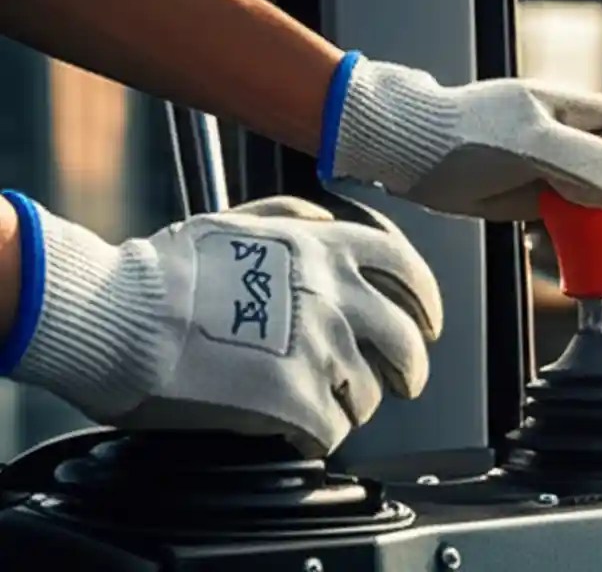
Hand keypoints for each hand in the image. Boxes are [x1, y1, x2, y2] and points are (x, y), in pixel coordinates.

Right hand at [0, 193, 440, 457]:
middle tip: (401, 381)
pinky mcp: (300, 402)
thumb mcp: (237, 220)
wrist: (120, 317)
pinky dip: (317, 436)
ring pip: (369, 394)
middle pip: (407, 341)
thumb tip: (327, 221)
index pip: (407, 269)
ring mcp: (323, 350)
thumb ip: (292, 217)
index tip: (428, 322)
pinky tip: (294, 430)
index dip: (426, 299)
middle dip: (409, 367)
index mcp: (324, 249)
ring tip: (323, 406)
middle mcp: (336, 297)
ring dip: (350, 405)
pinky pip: (332, 432)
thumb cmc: (163, 272)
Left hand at [318, 53, 601, 283]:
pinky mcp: (538, 201)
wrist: (406, 150)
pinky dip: (586, 252)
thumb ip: (584, 162)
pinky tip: (580, 271)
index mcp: (584, 115)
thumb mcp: (526, 143)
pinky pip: (578, 230)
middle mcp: (579, 142)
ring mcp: (560, 173)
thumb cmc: (460, 134)